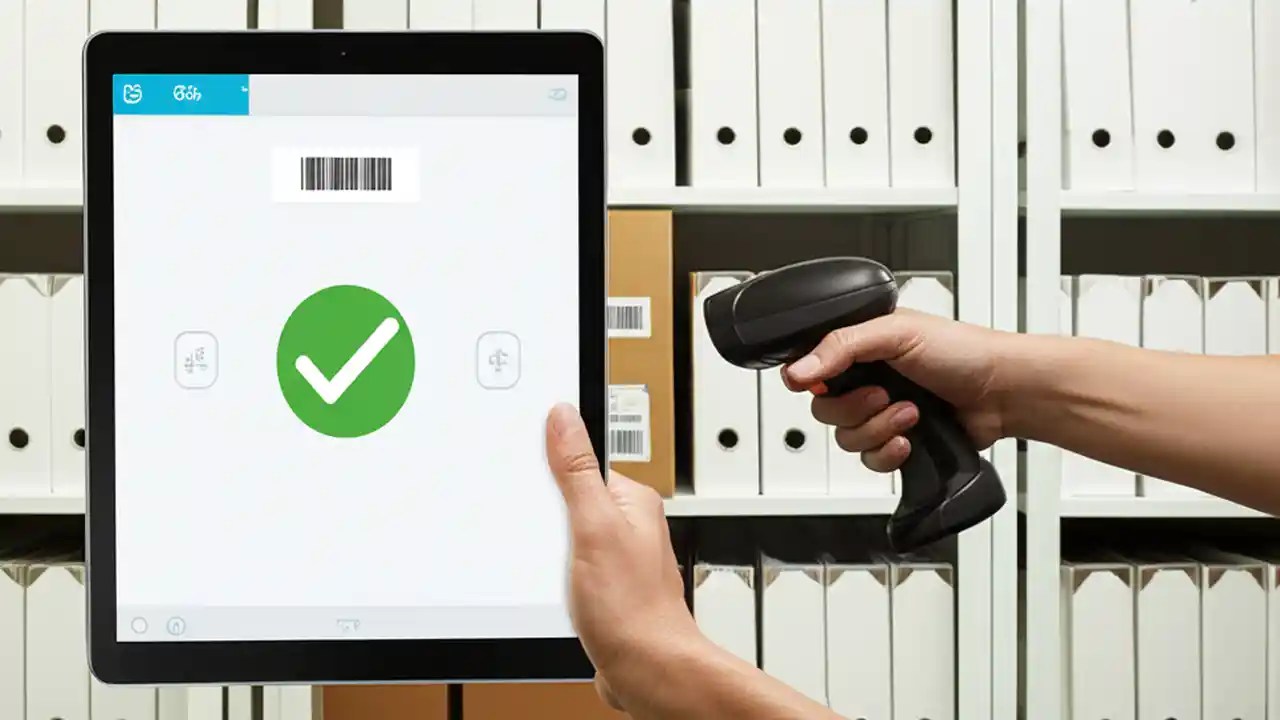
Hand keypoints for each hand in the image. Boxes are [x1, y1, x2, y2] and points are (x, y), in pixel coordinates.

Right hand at [544, 403, 707, 713]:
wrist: (646, 670)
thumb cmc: (634, 608)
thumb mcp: (594, 527)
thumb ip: (577, 471)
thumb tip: (564, 417)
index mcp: (631, 499)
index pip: (582, 462)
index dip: (548, 467)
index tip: (524, 472)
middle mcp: (627, 525)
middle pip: (568, 498)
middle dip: (545, 512)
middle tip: (536, 531)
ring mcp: (615, 556)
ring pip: (565, 535)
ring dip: (547, 548)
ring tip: (546, 563)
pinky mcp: (602, 585)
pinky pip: (567, 566)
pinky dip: (553, 573)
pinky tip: (551, 585)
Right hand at [784, 308, 1012, 471]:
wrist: (1003, 393)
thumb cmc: (963, 352)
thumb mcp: (896, 332)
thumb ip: (842, 346)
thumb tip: (797, 370)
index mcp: (861, 346)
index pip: (811, 367)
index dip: (811, 381)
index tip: (824, 384)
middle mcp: (867, 379)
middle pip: (824, 409)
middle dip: (854, 408)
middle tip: (884, 394)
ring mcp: (881, 412)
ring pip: (846, 438)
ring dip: (878, 428)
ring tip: (910, 413)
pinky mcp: (897, 441)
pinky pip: (869, 460)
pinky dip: (888, 452)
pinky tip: (909, 439)